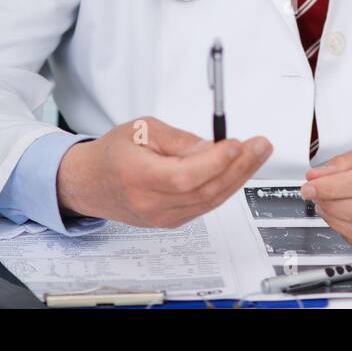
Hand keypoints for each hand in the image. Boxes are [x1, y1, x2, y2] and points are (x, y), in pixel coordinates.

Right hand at [57, 116, 270, 227]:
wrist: (90, 183)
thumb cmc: (113, 153)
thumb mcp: (141, 130)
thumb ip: (179, 139)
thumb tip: (214, 146)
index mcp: (136, 176)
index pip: (183, 177)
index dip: (214, 163)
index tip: (238, 143)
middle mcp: (149, 203)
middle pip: (203, 191)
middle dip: (239, 166)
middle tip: (261, 145)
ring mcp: (161, 217)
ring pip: (209, 201)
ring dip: (239, 177)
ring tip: (258, 153)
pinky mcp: (171, 221)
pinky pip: (205, 205)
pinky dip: (225, 186)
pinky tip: (239, 168)